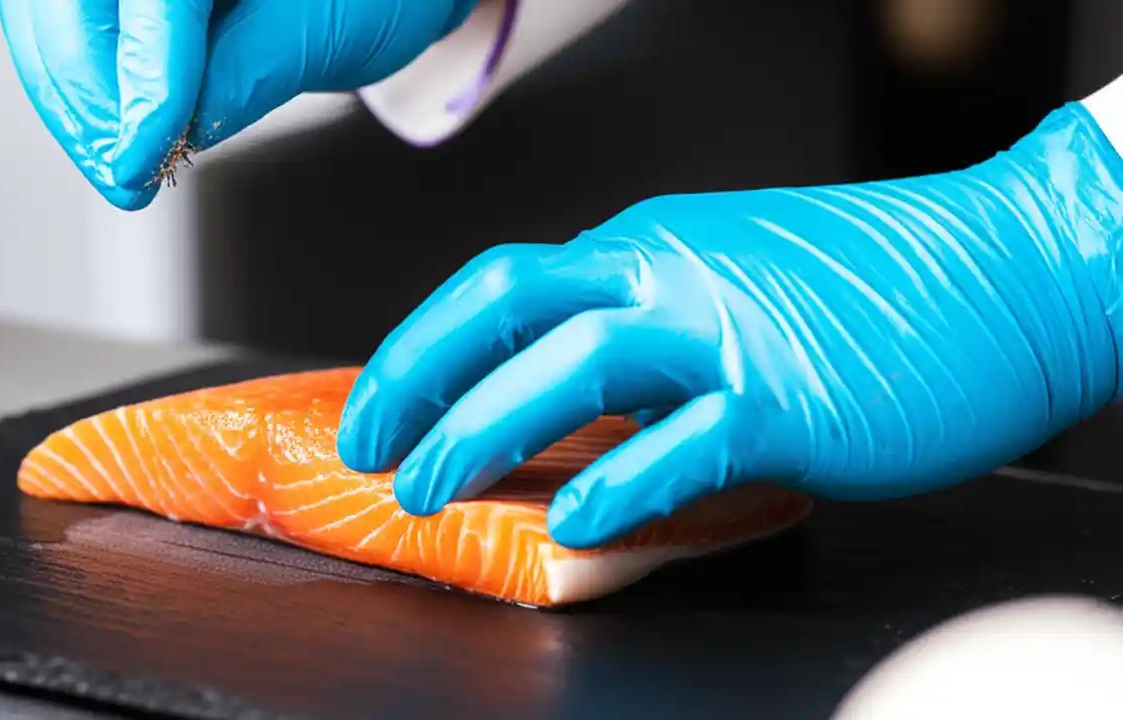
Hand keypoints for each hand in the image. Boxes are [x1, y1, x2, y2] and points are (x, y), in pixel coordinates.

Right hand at [0, 0, 476, 209]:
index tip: (140, 158)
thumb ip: (244, 74)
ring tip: (118, 167)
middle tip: (122, 172)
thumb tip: (174, 130)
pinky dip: (81, 85)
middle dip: (84, 98)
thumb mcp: (326, 31)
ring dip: (72, 101)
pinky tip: (111, 136)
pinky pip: (72, 27)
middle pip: (70, 7)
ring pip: (53, 19)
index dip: (140, 82)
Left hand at [337, 103, 1122, 548]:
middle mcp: (674, 274)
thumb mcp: (730, 277)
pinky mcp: (791, 399)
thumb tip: (566, 393)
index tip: (377, 405)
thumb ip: (648, 327)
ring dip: (485, 428)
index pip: (502, 284)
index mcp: (651, 247)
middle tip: (372, 453)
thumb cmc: (874, 284)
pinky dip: (616, 481)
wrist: (1010, 266)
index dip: (423, 346)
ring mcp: (731, 331)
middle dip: (421, 381)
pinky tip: (571, 520)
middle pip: (510, 307)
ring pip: (575, 366)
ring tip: (431, 488)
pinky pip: (682, 442)